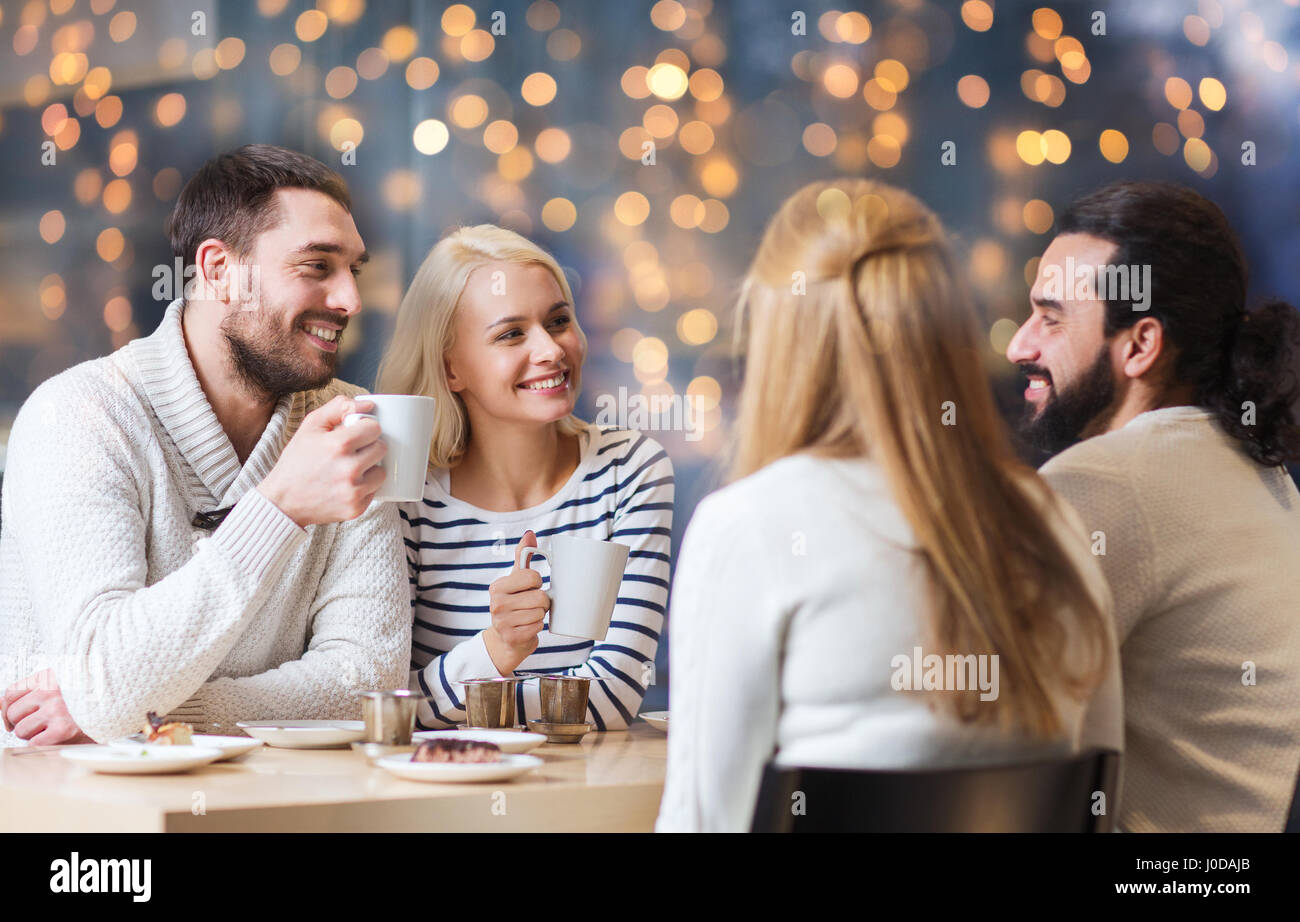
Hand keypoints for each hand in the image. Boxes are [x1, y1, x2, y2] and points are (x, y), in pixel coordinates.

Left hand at [2, 669, 93, 744]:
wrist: (113, 711)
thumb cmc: (85, 701)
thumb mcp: (58, 687)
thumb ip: (29, 692)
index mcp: (50, 677)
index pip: (10, 693)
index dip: (8, 708)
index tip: (16, 716)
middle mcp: (52, 691)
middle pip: (13, 713)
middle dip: (22, 722)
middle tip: (40, 722)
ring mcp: (57, 710)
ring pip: (21, 730)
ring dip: (32, 734)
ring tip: (51, 728)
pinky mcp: (63, 730)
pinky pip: (34, 742)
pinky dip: (42, 743)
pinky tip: (57, 736)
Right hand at [257, 395, 387, 527]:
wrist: (282, 501)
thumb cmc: (297, 460)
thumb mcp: (310, 426)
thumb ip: (338, 408)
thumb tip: (369, 404)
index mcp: (339, 445)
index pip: (375, 428)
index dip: (366, 428)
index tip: (357, 433)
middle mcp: (349, 469)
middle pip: (382, 448)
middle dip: (370, 446)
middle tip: (354, 451)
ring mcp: (354, 491)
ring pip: (382, 472)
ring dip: (371, 468)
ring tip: (350, 468)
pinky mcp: (356, 508)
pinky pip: (374, 491)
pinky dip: (364, 487)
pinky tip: (347, 485)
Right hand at [483, 531, 549, 674]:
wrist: (505, 639)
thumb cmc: (514, 604)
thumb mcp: (515, 580)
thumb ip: (522, 557)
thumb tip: (529, 534)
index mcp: (497, 586)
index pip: (532, 576)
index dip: (537, 583)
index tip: (529, 588)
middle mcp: (496, 604)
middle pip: (540, 597)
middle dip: (542, 602)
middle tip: (531, 605)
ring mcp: (502, 622)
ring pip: (540, 612)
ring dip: (540, 615)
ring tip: (529, 616)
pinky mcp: (511, 638)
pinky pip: (538, 627)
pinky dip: (537, 627)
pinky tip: (527, 627)